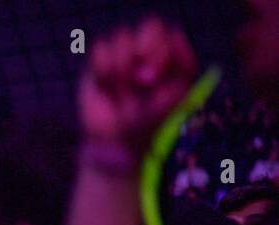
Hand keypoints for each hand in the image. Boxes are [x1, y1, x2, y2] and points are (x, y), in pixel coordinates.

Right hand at [79, 18, 196, 153]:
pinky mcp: (98, 63)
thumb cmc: (147, 123)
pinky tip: (106, 88)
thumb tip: (173, 39)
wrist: (114, 142)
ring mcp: (123, 54)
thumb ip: (182, 67)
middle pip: (151, 26)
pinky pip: (100, 48)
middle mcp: (148, 50)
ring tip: (121, 92)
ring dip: (122, 68)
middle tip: (141, 81)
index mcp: (171, 56)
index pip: (171, 34)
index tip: (155, 81)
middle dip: (146, 53)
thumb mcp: (173, 99)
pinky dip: (103, 69)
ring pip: (123, 36)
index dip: (162, 53)